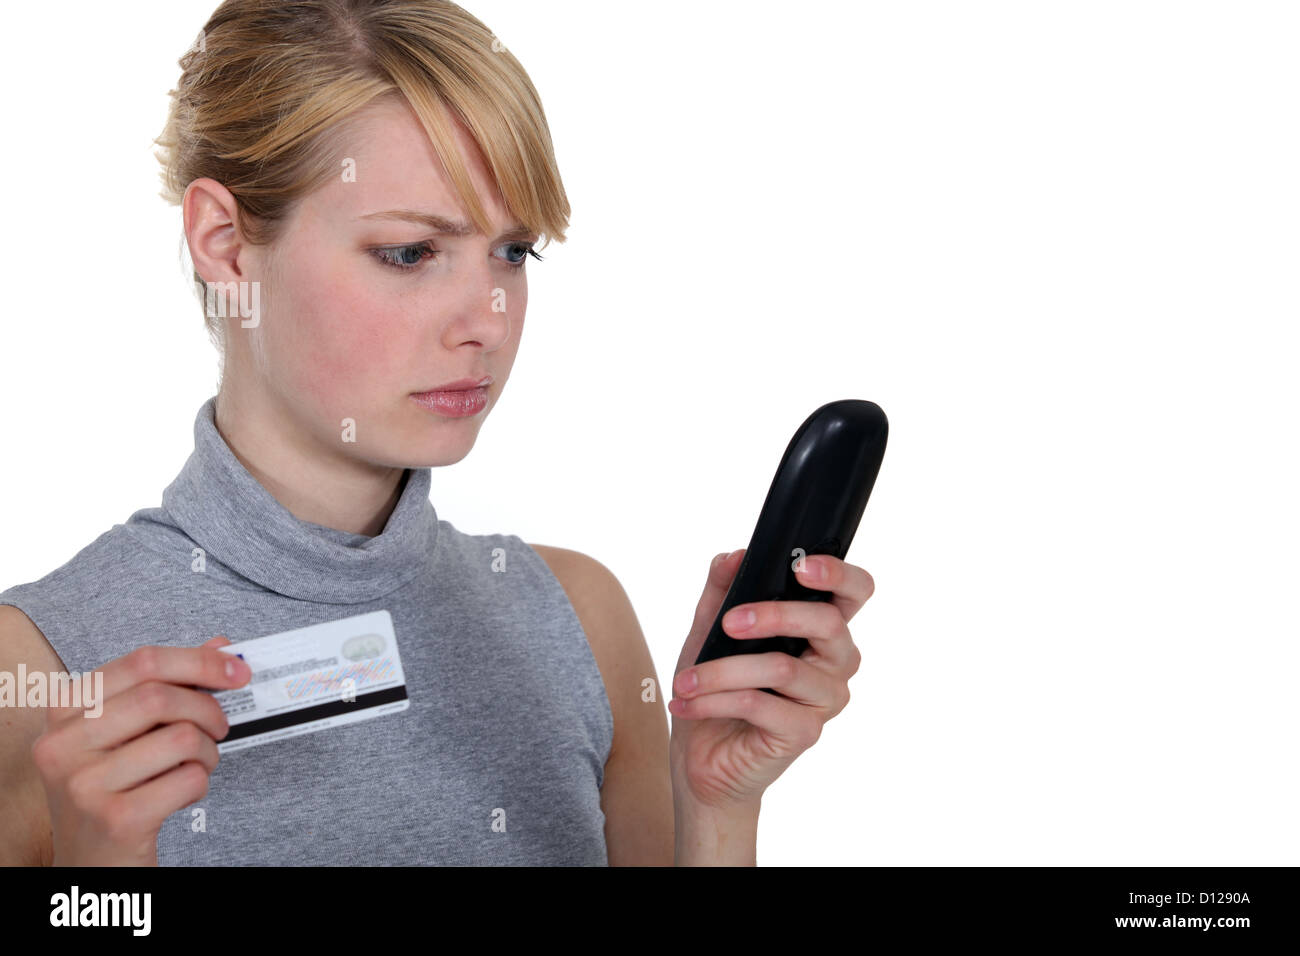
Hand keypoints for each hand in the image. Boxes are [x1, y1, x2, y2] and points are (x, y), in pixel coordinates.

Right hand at [32, 636, 250, 865]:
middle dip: (208, 709)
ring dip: (207, 752)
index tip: (236, 670)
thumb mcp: (127, 732)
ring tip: (195, 765)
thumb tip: (223, 645)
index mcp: (66, 709)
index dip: (199, 660)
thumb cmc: (114, 787)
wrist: (92, 863)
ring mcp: (84, 784)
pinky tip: (180, 794)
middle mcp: (63, 744)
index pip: (143, 662)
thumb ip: (170, 684)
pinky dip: (200, 783)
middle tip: (220, 728)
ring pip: (182, 738)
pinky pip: (190, 779)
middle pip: (161, 697)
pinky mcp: (116, 819)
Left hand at [669, 549, 873, 812]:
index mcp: (823, 628)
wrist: (703, 757)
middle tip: (728, 623)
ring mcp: (826, 699)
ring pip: (783, 666)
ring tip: (685, 680)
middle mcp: (837, 661)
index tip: (800, 566)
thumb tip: (735, 555)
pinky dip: (714, 700)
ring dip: (722, 670)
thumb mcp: (710, 628)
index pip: (855, 590)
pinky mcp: (805, 732)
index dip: (838, 573)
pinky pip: (760, 703)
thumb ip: (723, 587)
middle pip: (828, 622)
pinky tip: (686, 703)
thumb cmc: (717, 686)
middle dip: (774, 615)